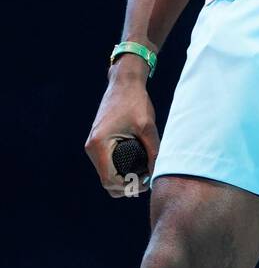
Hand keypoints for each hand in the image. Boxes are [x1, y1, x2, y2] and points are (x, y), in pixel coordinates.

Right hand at [84, 75, 159, 197]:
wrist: (125, 80)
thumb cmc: (135, 101)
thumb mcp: (147, 127)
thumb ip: (153, 151)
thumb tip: (158, 174)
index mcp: (99, 145)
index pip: (109, 180)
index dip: (127, 187)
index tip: (144, 183)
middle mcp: (92, 146)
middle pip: (106, 180)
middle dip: (125, 186)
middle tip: (146, 182)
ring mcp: (94, 143)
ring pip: (106, 173)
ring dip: (122, 179)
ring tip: (143, 176)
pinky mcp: (99, 140)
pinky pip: (106, 162)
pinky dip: (118, 169)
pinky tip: (135, 167)